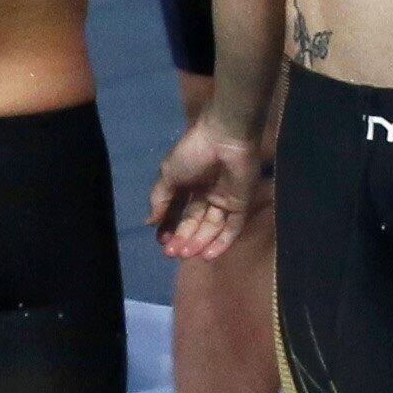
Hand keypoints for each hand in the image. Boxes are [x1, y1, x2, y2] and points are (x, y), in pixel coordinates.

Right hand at [148, 119, 263, 261]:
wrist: (224, 137)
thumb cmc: (193, 152)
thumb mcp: (168, 174)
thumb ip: (160, 199)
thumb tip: (150, 222)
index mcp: (189, 185)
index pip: (178, 213)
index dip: (169, 228)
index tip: (161, 241)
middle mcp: (207, 194)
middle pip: (195, 223)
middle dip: (183, 239)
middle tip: (173, 252)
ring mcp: (226, 199)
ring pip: (212, 228)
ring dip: (200, 243)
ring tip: (186, 253)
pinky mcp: (242, 202)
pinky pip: (232, 227)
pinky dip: (222, 242)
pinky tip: (207, 254)